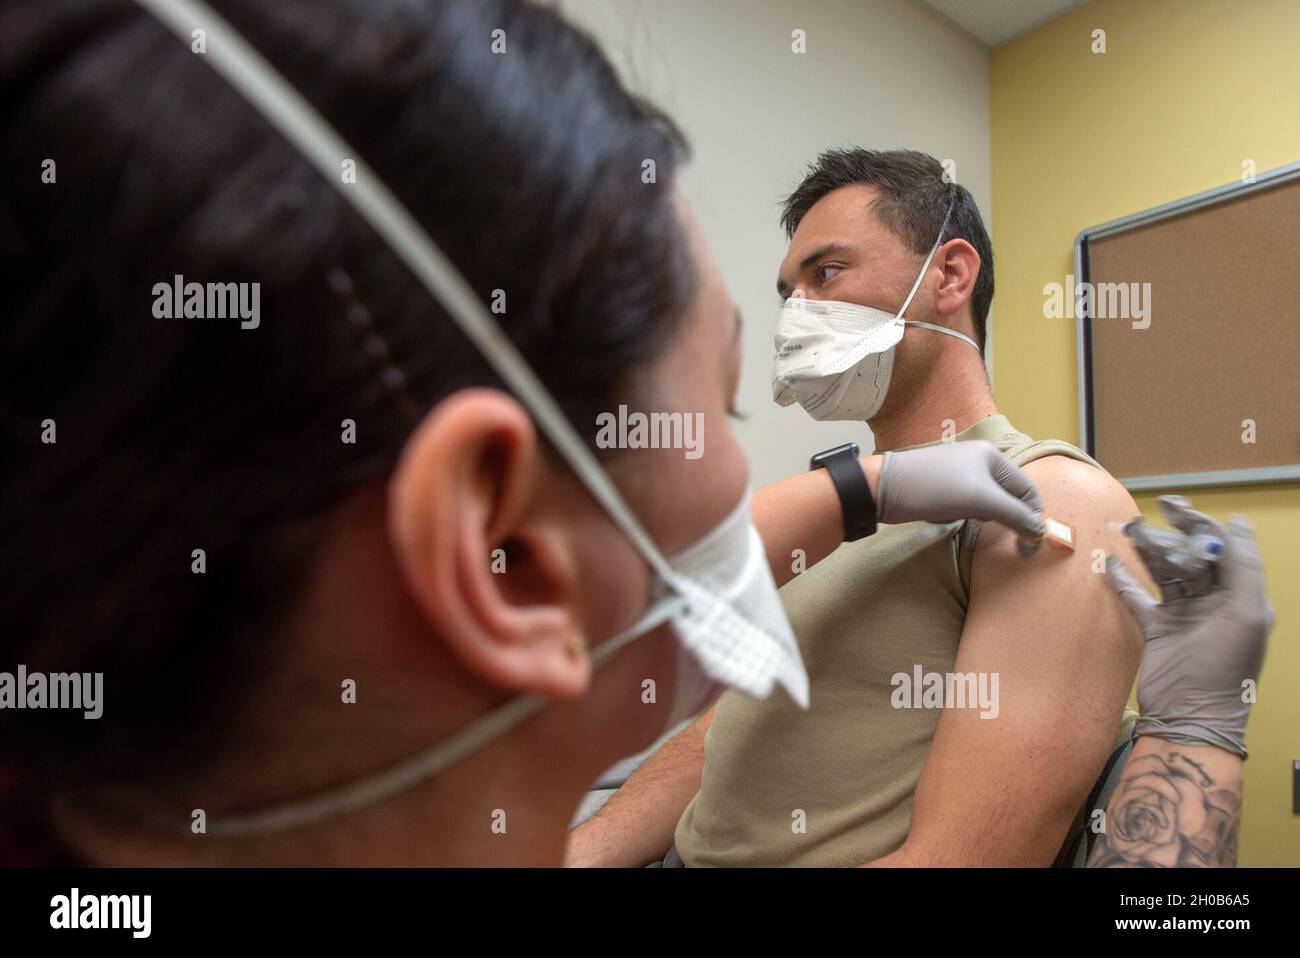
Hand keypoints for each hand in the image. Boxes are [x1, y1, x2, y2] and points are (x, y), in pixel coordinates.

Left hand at [875, 440, 1045, 542]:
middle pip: (1008, 496)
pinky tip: (944, 515)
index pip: (1027, 488)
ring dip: (980, 517)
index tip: (1033, 544)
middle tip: (1007, 543)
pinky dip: (961, 516)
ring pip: (987, 504)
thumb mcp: (980, 500)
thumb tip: (1041, 531)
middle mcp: (979, 462)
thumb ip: (1014, 514)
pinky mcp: (944, 488)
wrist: (884, 488)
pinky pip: (966, 506)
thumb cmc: (934, 488)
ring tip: (963, 517)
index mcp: (992, 457)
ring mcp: (960, 474)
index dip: (1034, 515)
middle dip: (1005, 517)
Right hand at [1105, 496, 1272, 756]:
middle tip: (1150, 514)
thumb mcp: (1245, 614)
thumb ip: (1244, 568)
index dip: (1199, 526)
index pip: (1221, 549)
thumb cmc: (1223, 667)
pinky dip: (1124, 581)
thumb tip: (1236, 523)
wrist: (1190, 716)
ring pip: (1165, 572)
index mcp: (1240, 595)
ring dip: (1148, 552)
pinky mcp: (1157, 628)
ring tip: (1128, 532)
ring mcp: (1184, 614)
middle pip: (1191, 556)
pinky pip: (1139, 597)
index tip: (1175, 509)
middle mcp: (1214, 600)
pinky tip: (1111, 565)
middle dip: (1172, 534)